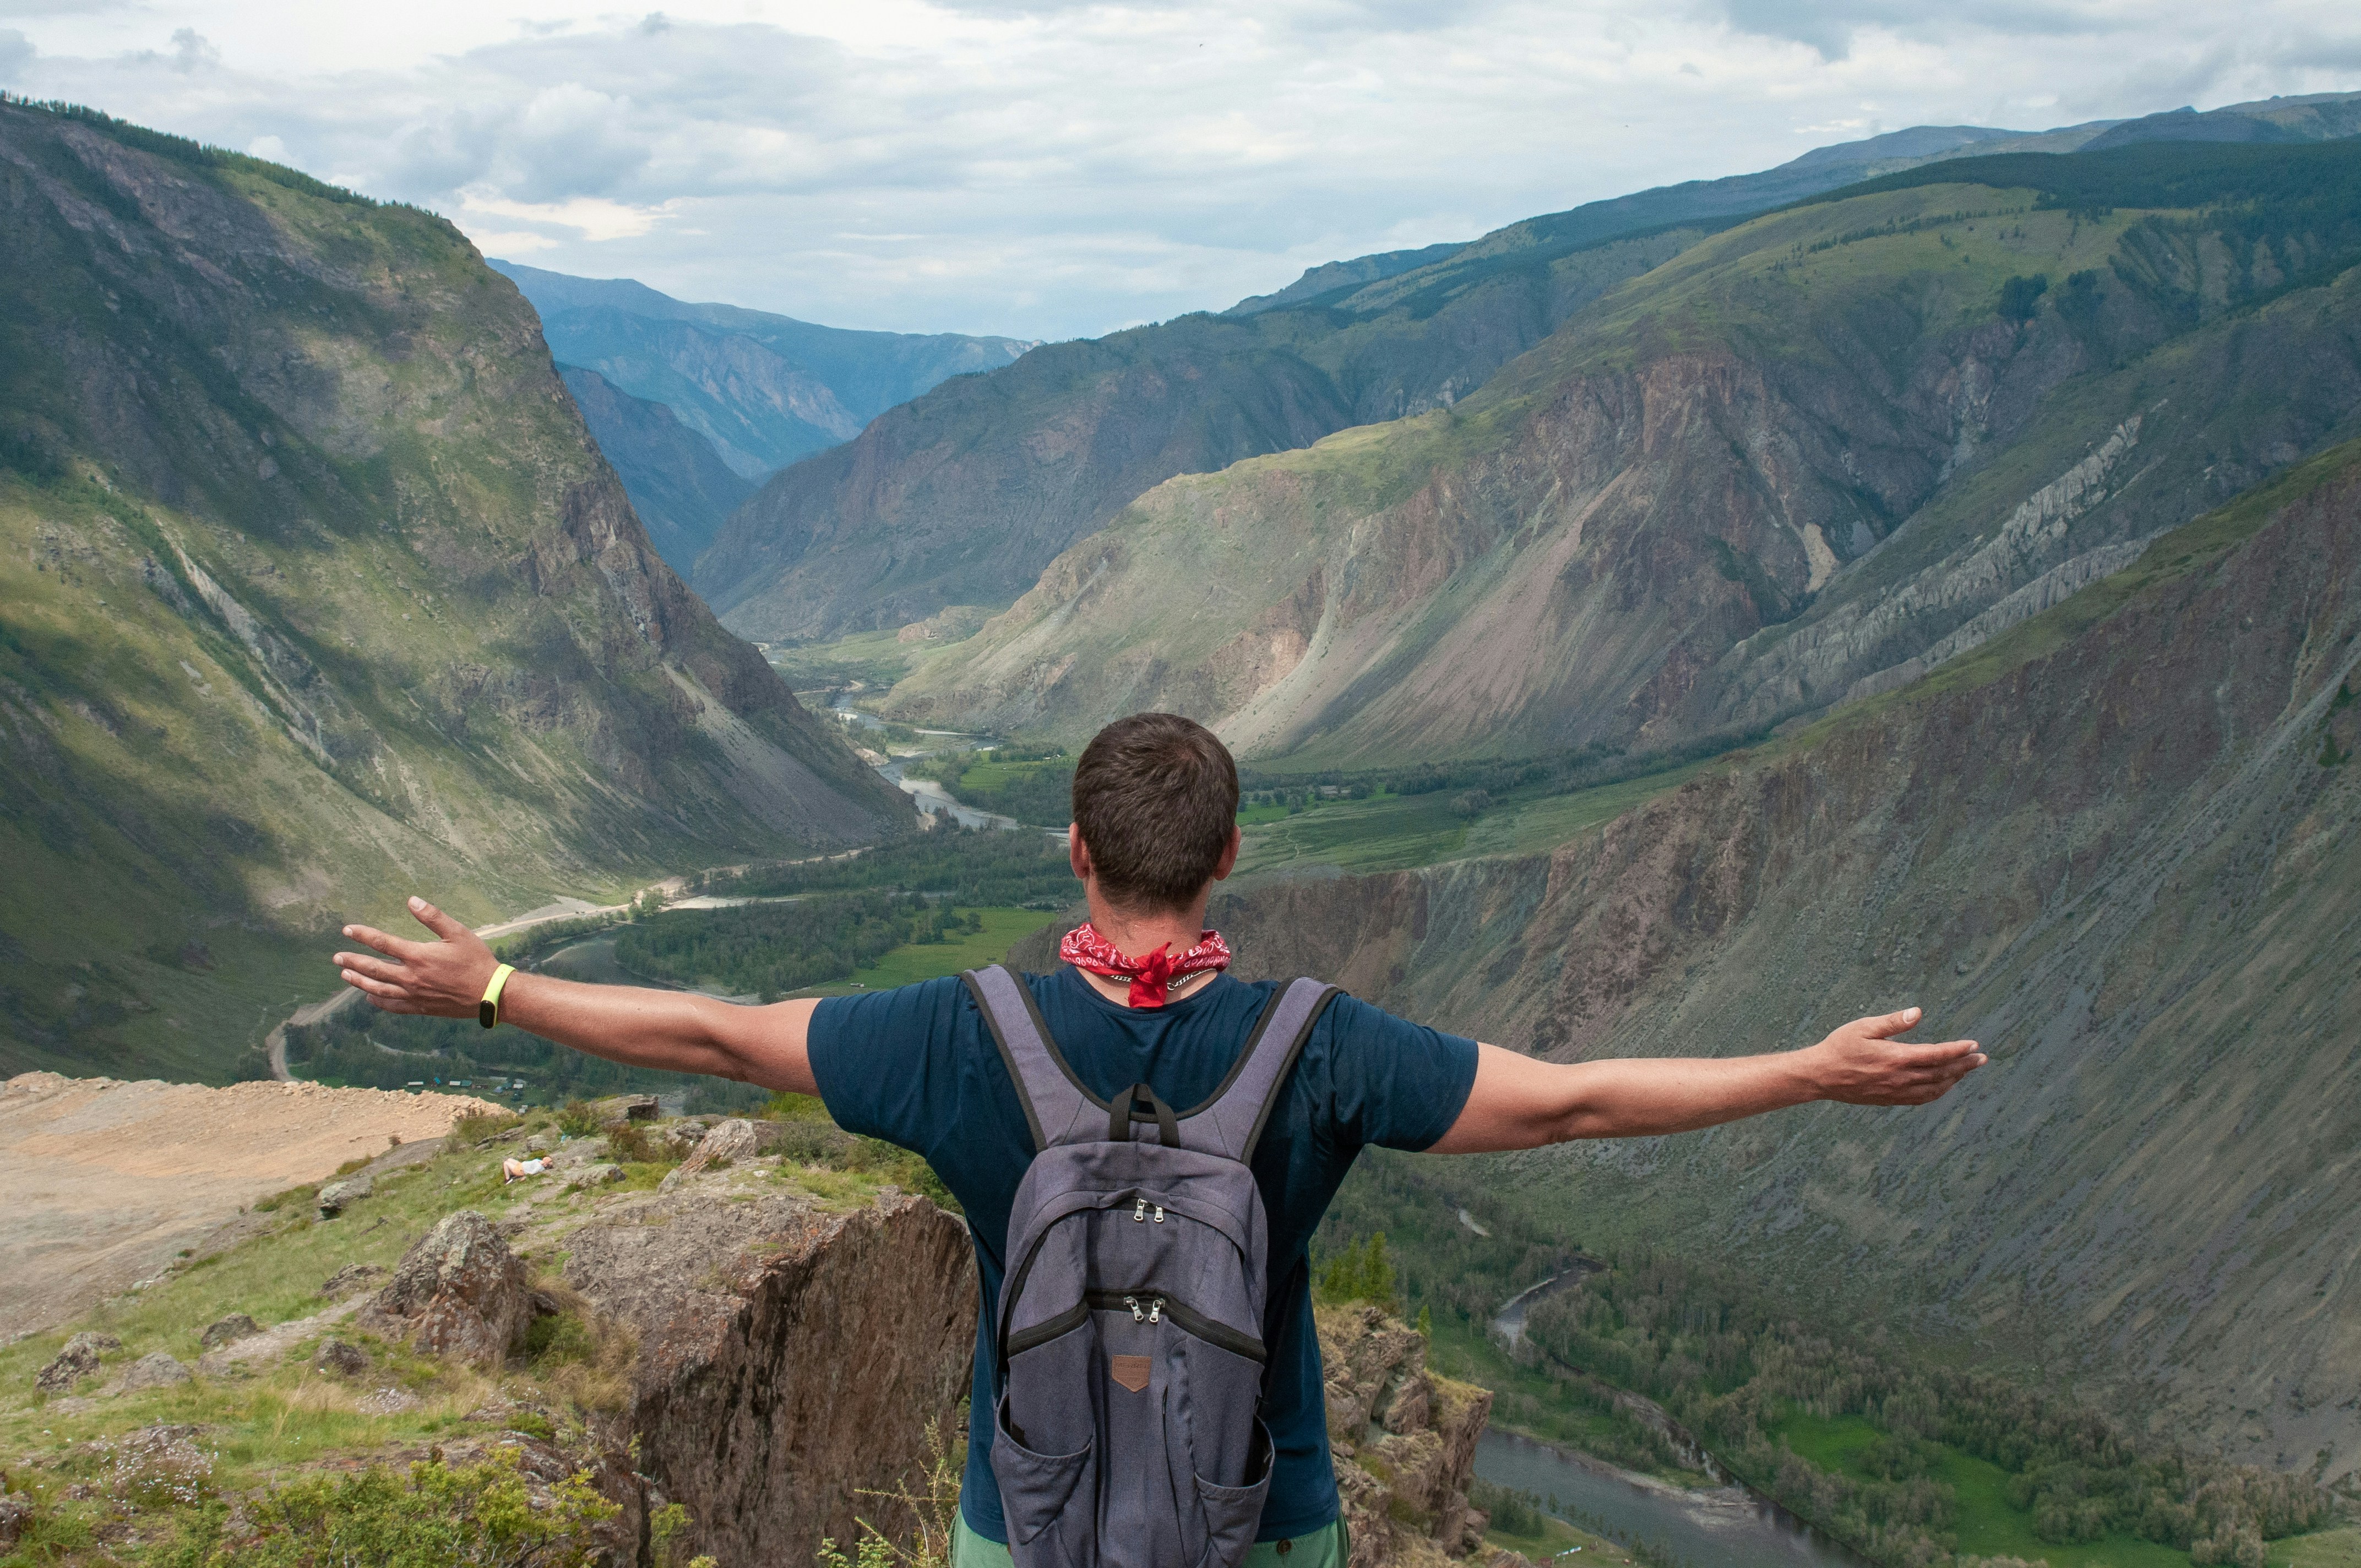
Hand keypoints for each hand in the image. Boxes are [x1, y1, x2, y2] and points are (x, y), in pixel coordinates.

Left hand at [332, 896, 497, 1017]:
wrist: (490, 994)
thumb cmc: (476, 960)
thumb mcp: (459, 933)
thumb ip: (433, 917)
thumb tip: (412, 900)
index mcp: (419, 956)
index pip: (382, 943)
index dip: (363, 935)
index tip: (347, 930)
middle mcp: (411, 977)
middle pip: (374, 968)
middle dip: (353, 961)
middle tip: (337, 957)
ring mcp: (414, 994)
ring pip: (378, 988)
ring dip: (359, 981)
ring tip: (345, 975)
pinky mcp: (421, 1007)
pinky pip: (394, 1006)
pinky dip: (379, 1002)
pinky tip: (370, 998)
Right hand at [1804, 1007, 1984, 1105]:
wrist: (1821, 1076)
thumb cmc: (1840, 1047)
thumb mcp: (1864, 1027)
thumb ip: (1893, 1022)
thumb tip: (1918, 1013)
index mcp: (1896, 1057)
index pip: (1937, 1055)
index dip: (1958, 1050)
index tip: (1973, 1045)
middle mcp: (1900, 1077)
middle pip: (1942, 1073)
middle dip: (1964, 1065)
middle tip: (1982, 1058)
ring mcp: (1896, 1091)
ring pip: (1935, 1088)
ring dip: (1954, 1079)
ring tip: (1967, 1070)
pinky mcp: (1891, 1099)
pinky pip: (1922, 1099)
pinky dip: (1938, 1092)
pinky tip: (1944, 1086)